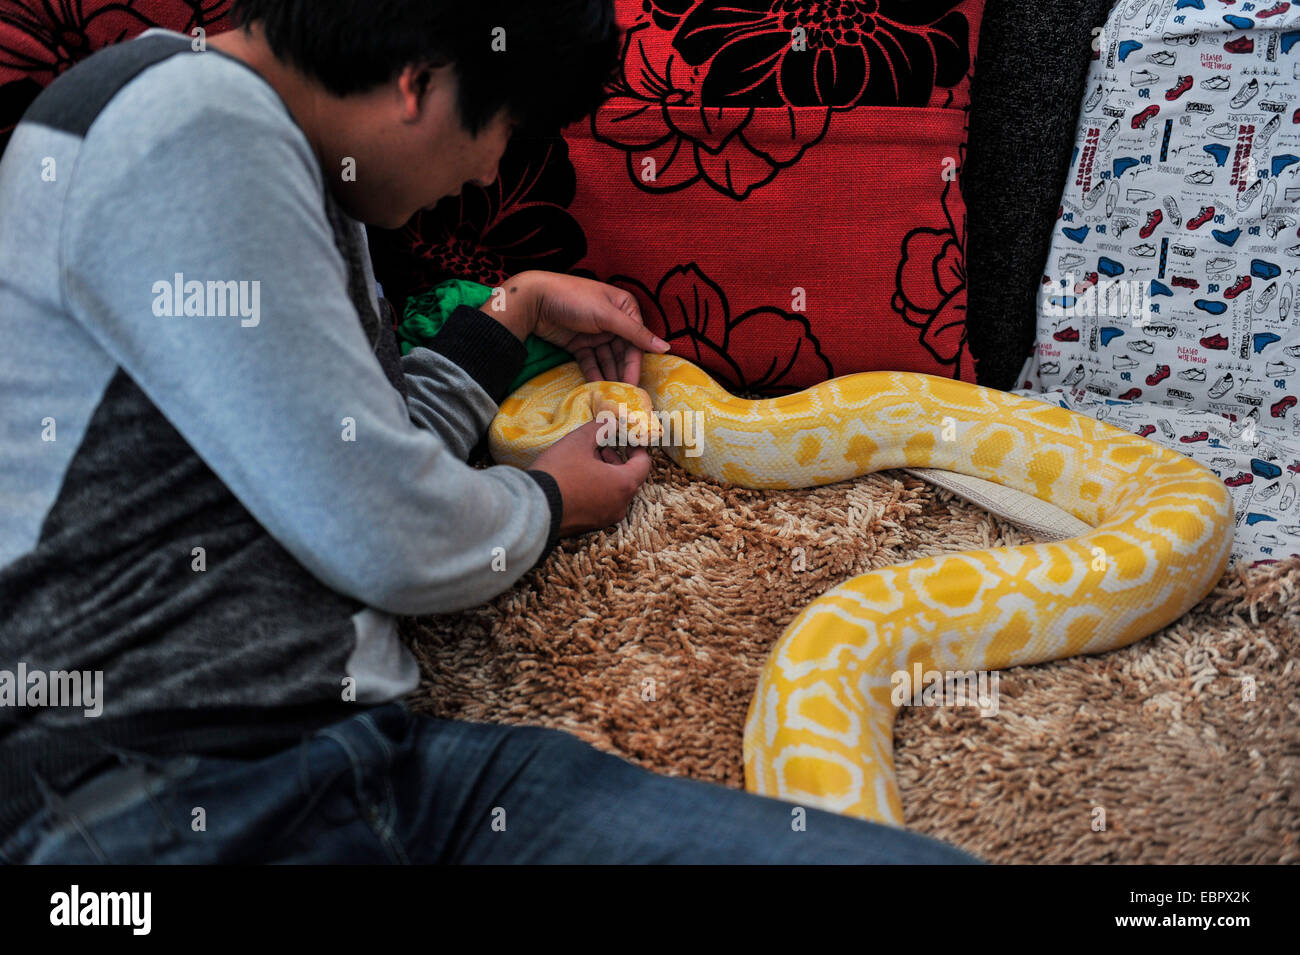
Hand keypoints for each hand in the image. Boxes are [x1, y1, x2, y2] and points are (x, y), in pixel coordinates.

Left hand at [516, 271, 669, 384]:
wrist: (534, 299)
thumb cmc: (575, 298)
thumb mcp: (608, 315)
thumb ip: (636, 334)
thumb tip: (665, 347)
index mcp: (625, 308)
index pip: (636, 341)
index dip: (635, 364)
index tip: (635, 386)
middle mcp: (613, 320)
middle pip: (622, 352)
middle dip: (621, 373)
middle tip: (622, 396)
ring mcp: (595, 333)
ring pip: (606, 359)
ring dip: (608, 376)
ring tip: (610, 396)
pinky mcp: (579, 343)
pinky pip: (590, 361)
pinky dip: (593, 373)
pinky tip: (596, 388)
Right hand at [530, 419, 651, 536]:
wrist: (534, 508)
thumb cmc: (559, 473)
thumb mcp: (579, 441)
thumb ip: (601, 427)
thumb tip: (612, 421)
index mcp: (624, 485)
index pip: (644, 463)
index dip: (637, 447)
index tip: (627, 439)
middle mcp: (620, 505)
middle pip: (628, 478)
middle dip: (616, 460)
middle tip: (600, 448)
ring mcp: (605, 518)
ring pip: (615, 491)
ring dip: (606, 474)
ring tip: (585, 462)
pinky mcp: (590, 526)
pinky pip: (601, 503)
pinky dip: (597, 489)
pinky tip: (577, 480)